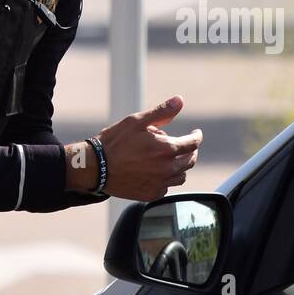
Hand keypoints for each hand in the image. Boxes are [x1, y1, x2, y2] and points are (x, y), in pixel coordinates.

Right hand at [70, 95, 201, 200]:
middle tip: (185, 145)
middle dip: (190, 150)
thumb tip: (179, 100)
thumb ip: (161, 112)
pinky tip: (159, 171)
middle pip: (190, 160)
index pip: (193, 143)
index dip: (197, 136)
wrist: (96, 168)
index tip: (196, 133)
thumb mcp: (137, 121)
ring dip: (181, 166)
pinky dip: (168, 179)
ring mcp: (160, 183)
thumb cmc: (115, 142)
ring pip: (181, 176)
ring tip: (171, 158)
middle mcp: (167, 169)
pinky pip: (167, 187)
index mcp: (167, 149)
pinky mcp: (151, 194)